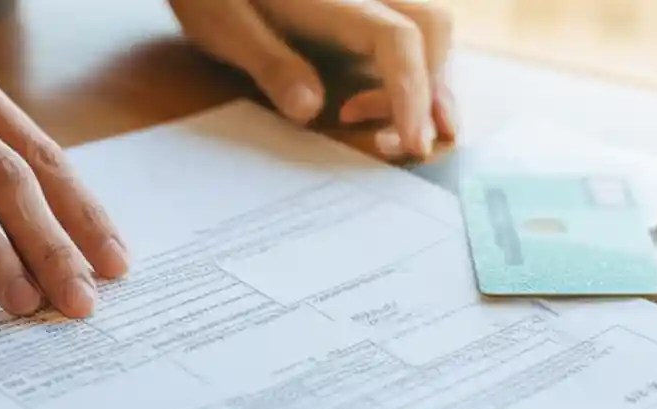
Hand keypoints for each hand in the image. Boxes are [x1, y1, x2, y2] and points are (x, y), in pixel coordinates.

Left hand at [170, 0, 456, 158]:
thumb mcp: (224, 24)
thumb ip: (270, 64)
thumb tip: (310, 109)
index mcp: (333, 0)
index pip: (397, 40)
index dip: (412, 93)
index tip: (414, 142)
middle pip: (430, 30)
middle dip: (431, 91)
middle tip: (410, 145)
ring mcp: (361, 2)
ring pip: (424, 34)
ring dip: (424, 86)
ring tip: (395, 136)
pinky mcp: (353, 12)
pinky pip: (401, 38)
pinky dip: (405, 76)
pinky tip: (367, 108)